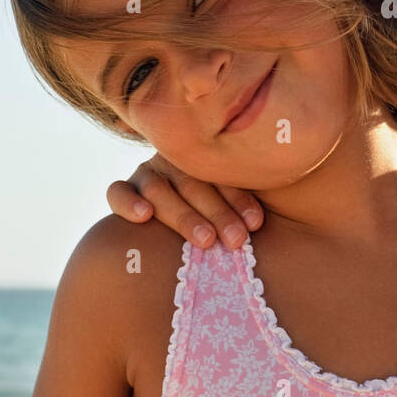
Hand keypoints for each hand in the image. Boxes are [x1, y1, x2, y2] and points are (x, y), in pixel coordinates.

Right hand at [106, 153, 263, 248]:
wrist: (188, 213)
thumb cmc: (229, 210)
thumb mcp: (241, 194)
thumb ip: (252, 190)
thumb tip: (279, 210)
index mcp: (209, 156)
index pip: (222, 173)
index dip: (240, 197)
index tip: (257, 223)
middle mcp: (178, 161)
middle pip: (195, 184)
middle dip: (219, 213)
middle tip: (237, 240)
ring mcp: (150, 173)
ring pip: (161, 190)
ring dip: (184, 216)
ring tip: (205, 239)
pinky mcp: (126, 189)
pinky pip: (118, 192)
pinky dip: (127, 201)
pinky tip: (143, 215)